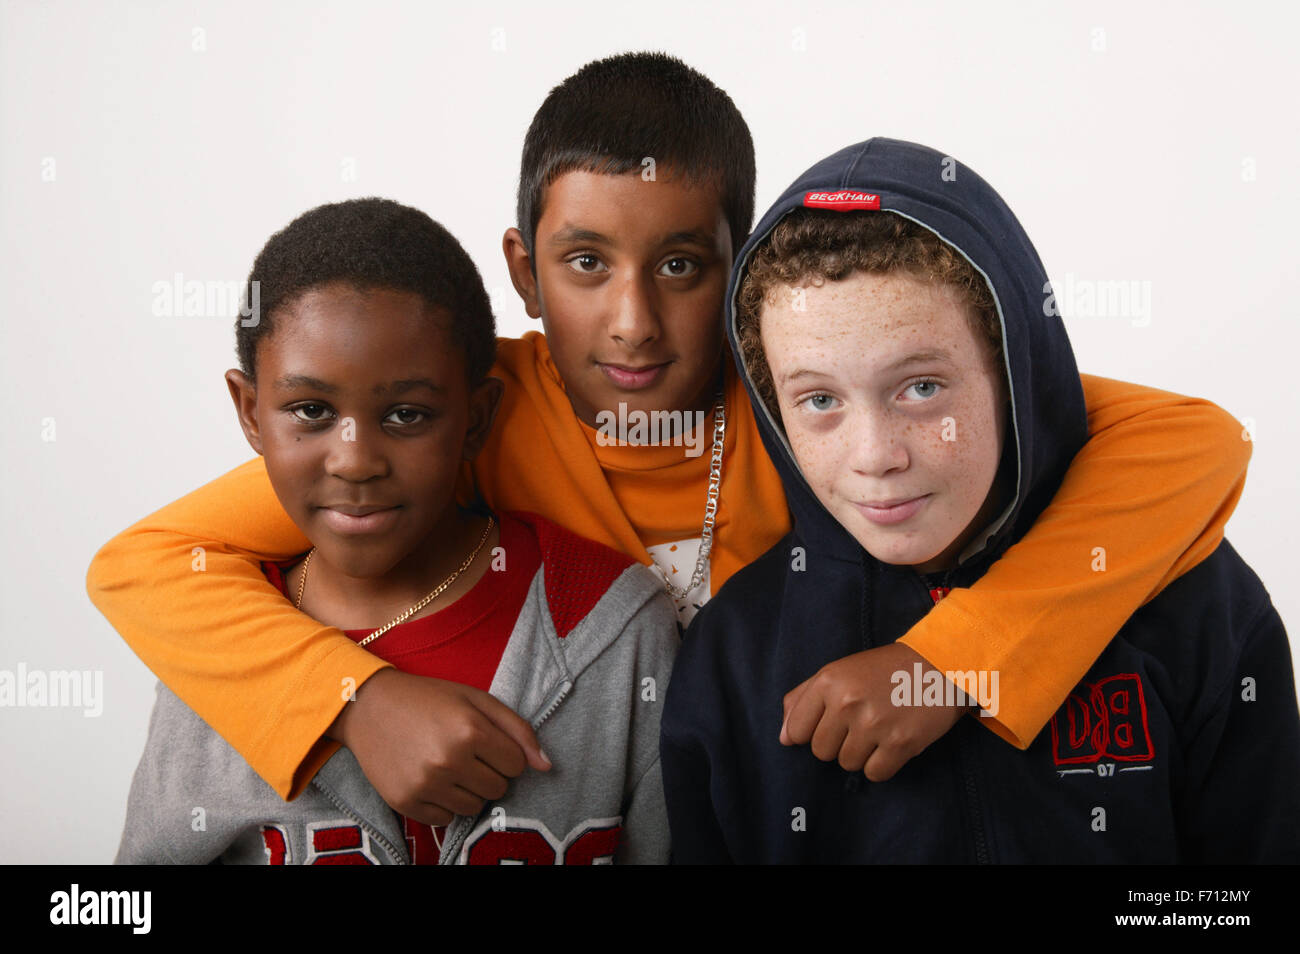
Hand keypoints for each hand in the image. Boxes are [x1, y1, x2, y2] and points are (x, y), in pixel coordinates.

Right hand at [328, 669, 550, 825]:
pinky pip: (446, 820)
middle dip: (489, 772)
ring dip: (468, 789)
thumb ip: (517, 730)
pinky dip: (444, 803)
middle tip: (465, 752)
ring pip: (474, 807)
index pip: (516, 766)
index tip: (486, 742)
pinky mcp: (405, 802)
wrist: (368, 706)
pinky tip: (430, 778)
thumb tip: (546, 766)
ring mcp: (425, 784)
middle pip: (498, 789)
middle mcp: (448, 760)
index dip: (504, 754)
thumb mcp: (476, 699)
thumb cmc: (428, 699)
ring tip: (448, 764)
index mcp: (470, 730)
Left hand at [780, 643, 972, 781]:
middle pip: (821, 751)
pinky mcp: (900, 743)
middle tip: (859, 724)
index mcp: (828, 681)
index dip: (810, 732)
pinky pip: (874, 774)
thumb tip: (784, 738)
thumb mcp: (839, 671)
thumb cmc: (884, 669)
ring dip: (861, 754)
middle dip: (837, 743)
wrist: (939, 664)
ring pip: (847, 764)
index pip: (796, 730)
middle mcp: (847, 702)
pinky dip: (882, 764)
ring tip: (878, 730)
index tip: (829, 724)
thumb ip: (803, 699)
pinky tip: (891, 742)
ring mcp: (873, 724)